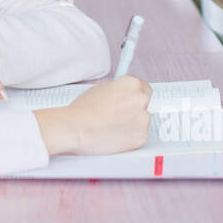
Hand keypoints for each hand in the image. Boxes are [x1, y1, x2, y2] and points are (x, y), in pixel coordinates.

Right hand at [35, 76, 152, 154]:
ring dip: (131, 125)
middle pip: (145, 104)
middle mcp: (142, 99)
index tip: (129, 102)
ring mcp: (144, 119)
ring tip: (111, 128)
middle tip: (118, 116)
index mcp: (132, 84)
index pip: (144, 88)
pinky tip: (114, 137)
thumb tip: (122, 94)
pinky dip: (129, 139)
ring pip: (142, 122)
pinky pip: (138, 137)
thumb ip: (117, 90)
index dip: (134, 96)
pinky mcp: (141, 137)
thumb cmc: (83, 109)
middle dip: (134, 110)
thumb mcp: (100, 89)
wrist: (77, 128)